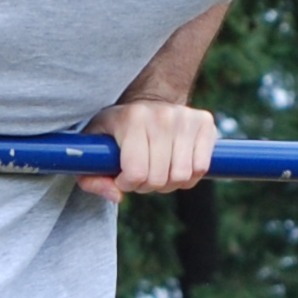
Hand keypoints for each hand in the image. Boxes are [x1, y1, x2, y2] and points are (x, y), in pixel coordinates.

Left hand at [90, 100, 217, 196]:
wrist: (148, 101)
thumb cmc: (116, 131)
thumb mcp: (93, 150)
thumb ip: (92, 178)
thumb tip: (118, 196)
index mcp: (132, 119)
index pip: (136, 173)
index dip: (128, 184)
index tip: (123, 177)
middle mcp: (162, 115)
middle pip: (159, 179)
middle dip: (147, 185)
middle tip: (141, 174)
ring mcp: (186, 117)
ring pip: (182, 176)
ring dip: (168, 183)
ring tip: (158, 170)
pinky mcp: (205, 122)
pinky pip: (200, 168)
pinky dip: (188, 176)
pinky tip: (176, 166)